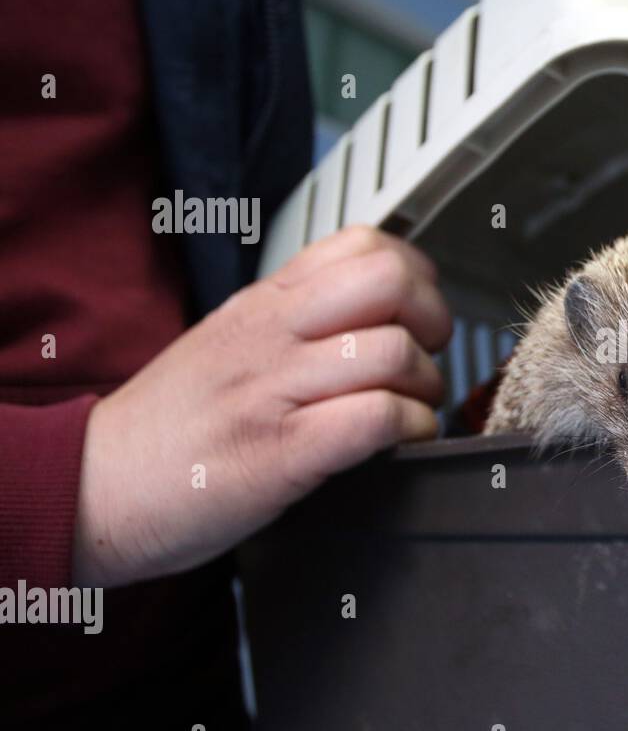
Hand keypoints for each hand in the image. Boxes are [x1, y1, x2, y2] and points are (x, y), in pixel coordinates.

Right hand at [74, 226, 451, 587]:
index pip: (364, 244)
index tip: (417, 314)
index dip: (415, 274)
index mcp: (264, 304)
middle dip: (433, 320)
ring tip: (410, 411)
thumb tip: (379, 316)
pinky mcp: (281, 454)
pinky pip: (376, 419)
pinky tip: (398, 444)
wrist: (92, 486)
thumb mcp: (229, 342)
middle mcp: (271, 334)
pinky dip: (409, 432)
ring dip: (424, 388)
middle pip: (391, 283)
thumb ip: (298, 320)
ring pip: (392, 352)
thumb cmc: (170, 426)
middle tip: (426, 358)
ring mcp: (274, 391)